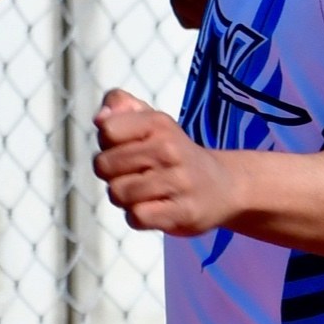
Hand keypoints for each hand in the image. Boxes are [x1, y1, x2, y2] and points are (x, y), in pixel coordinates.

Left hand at [94, 88, 235, 235]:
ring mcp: (178, 182)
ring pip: (118, 193)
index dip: (107, 144)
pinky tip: (152, 209)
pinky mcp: (183, 212)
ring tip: (143, 194)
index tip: (125, 149)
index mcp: (159, 123)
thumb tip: (100, 119)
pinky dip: (137, 217)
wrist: (224, 186)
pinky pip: (137, 217)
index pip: (107, 130)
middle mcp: (169, 149)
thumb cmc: (173, 154)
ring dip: (123, 198)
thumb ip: (121, 107)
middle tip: (133, 175)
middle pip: (104, 165)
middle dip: (111, 174)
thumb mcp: (151, 121)